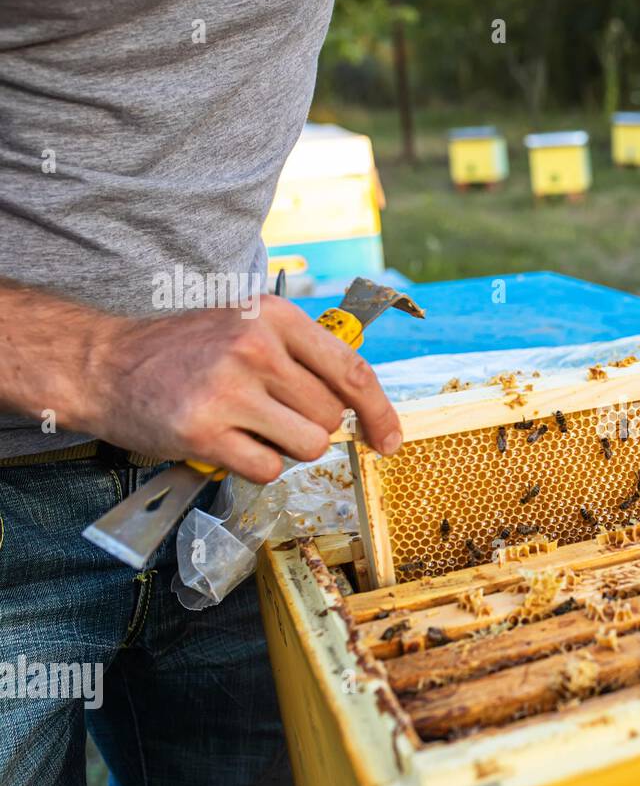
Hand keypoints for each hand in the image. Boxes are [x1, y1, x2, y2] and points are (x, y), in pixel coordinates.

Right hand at [77, 296, 401, 482]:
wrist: (104, 364)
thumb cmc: (186, 352)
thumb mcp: (247, 327)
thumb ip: (303, 357)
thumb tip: (361, 407)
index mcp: (274, 316)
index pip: (352, 371)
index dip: (380, 412)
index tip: (389, 440)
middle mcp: (256, 348)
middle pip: (329, 416)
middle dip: (309, 426)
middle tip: (268, 413)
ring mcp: (228, 389)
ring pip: (308, 446)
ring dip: (286, 448)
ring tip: (249, 427)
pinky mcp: (204, 431)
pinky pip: (269, 469)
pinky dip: (256, 465)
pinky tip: (227, 443)